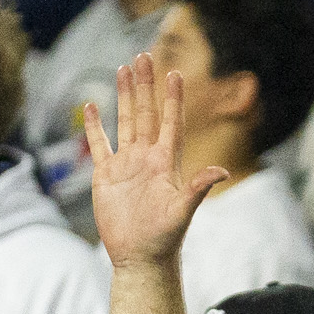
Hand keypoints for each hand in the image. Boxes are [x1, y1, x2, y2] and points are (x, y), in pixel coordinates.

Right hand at [86, 53, 228, 268]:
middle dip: (145, 85)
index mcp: (167, 163)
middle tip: (143, 55)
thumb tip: (221, 171)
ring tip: (123, 68)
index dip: (172, 99)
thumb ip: (199, 188)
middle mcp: (148, 158)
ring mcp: (127, 165)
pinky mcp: (106, 175)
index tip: (174, 73)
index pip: (171, 123)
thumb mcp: (183, 212)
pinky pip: (100, 144)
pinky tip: (92, 105)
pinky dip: (95, 125)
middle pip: (146, 113)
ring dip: (125, 96)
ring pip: (125, 122)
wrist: (140, 258)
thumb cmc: (165, 239)